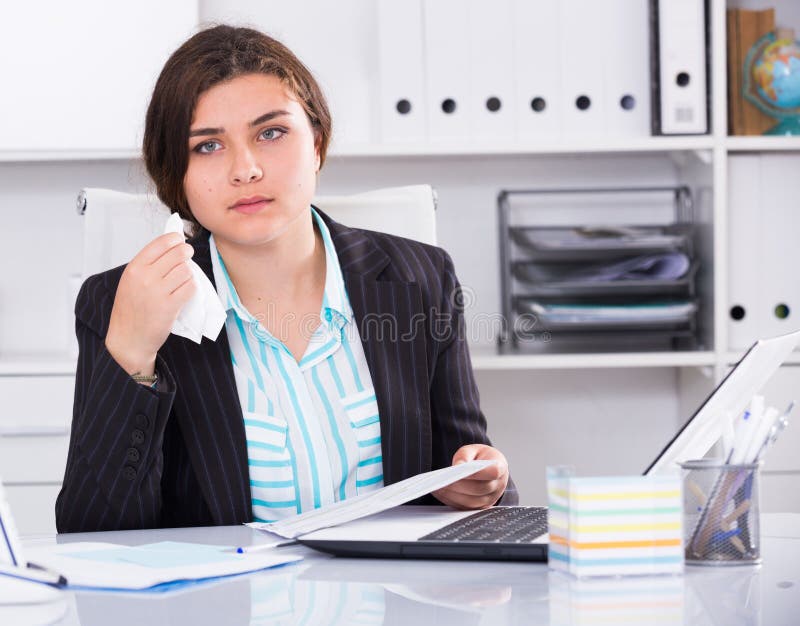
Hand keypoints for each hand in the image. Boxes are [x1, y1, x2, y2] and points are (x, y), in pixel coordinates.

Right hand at [105, 233, 196, 375]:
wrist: (128, 339)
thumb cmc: (131, 310)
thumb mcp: (131, 281)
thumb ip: (148, 265)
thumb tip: (173, 246)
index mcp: (135, 268)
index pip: (162, 242)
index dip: (176, 240)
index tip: (180, 242)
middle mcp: (145, 277)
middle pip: (178, 253)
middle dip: (187, 254)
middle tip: (187, 257)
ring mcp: (158, 292)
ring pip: (187, 270)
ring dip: (189, 274)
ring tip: (182, 280)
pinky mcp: (170, 306)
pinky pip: (190, 287)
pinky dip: (191, 288)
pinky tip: (184, 292)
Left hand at [432, 444, 508, 509]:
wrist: (488, 467)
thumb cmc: (480, 457)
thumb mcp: (473, 450)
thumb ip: (465, 455)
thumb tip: (458, 466)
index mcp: (500, 467)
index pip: (493, 472)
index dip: (477, 473)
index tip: (460, 470)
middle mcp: (498, 486)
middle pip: (479, 489)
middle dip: (459, 485)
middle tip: (442, 481)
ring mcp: (491, 499)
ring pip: (472, 501)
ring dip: (454, 496)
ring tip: (437, 488)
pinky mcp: (481, 507)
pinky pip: (467, 507)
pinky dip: (452, 501)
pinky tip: (440, 493)